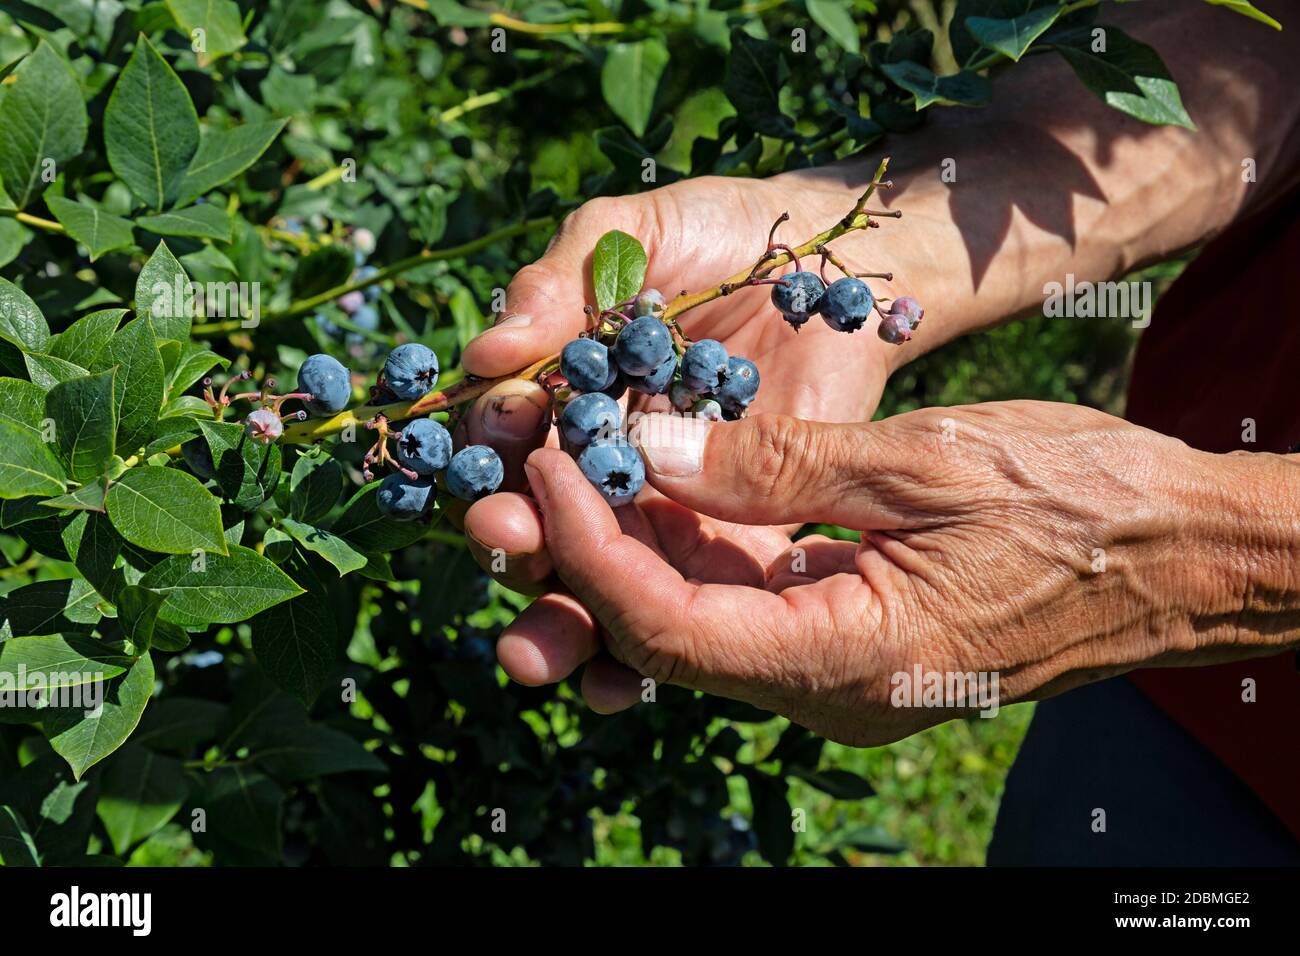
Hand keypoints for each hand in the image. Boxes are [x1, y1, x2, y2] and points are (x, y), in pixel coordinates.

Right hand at [454, 171, 918, 707]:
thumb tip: (484, 352)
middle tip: (509, 541)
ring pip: (599, 574)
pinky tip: (616, 683)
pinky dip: (644, 650)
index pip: (504, 437)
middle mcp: (600, 456)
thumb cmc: (724, 230)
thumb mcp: (635, 234)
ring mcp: (663, 503)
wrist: (836, 261)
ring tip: (540, 649)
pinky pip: (683, 599)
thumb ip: (560, 281)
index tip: (497, 456)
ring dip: (561, 616)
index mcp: (561, 390)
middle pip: (539, 518)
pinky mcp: (730, 538)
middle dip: (515, 539)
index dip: (491, 452)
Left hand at [517, 401, 1296, 744]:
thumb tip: (651, 449)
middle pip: (665, 635)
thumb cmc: (1081, 502)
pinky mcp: (850, 641)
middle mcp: (832, 689)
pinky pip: (744, 605)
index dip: (592, 549)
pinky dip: (695, 545)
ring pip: (696, 621)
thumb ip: (782, 465)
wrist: (1181, 556)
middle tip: (538, 456)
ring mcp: (840, 673)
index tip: (549, 464)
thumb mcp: (929, 464)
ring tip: (583, 456)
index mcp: (852, 660)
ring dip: (634, 545)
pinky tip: (664, 478)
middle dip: (589, 549)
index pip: (671, 628)